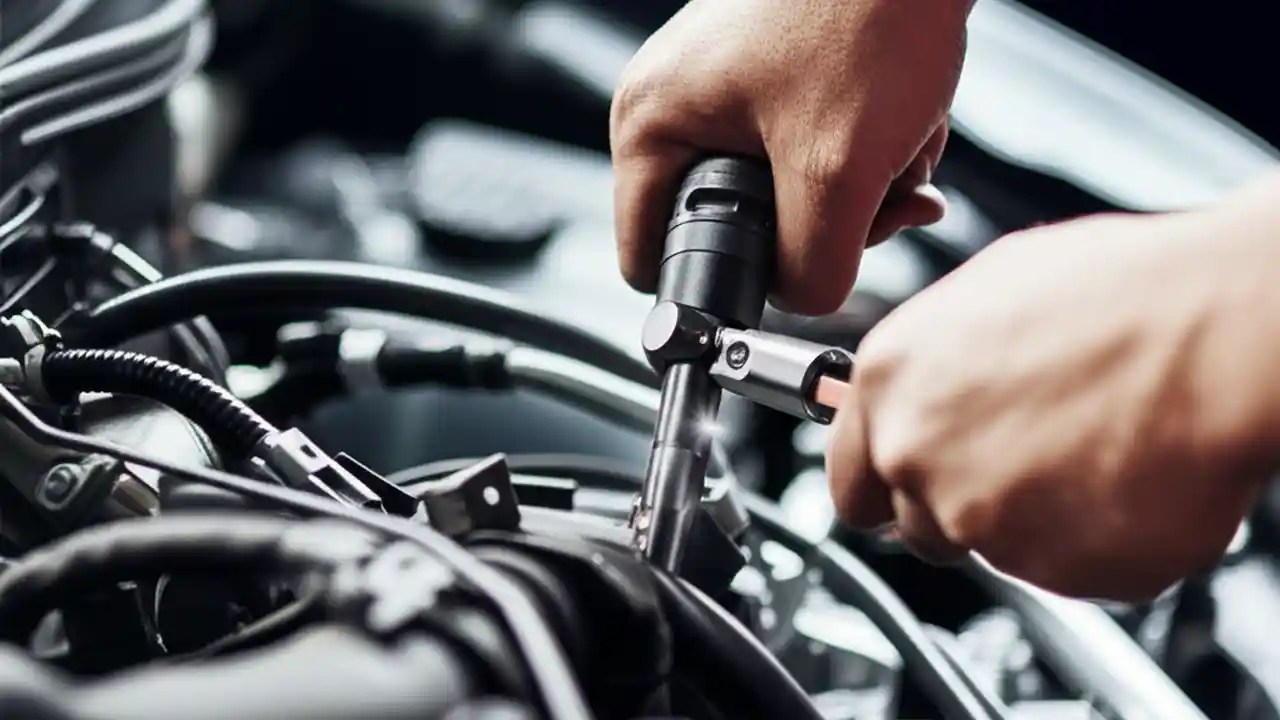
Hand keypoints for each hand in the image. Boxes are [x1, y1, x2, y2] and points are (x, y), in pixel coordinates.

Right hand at [610, 0, 970, 314]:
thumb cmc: (866, 10)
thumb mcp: (836, 170)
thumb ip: (808, 267)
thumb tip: (802, 300)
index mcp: (654, 123)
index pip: (653, 258)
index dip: (723, 284)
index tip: (786, 271)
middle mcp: (680, 102)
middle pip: (741, 228)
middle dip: (823, 226)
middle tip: (874, 201)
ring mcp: (732, 84)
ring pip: (791, 192)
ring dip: (861, 188)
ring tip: (900, 146)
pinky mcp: (782, 71)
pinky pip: (819, 146)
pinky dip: (872, 149)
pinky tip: (908, 123)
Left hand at [825, 209, 1276, 600]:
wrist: (1222, 331)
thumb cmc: (1121, 293)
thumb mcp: (987, 293)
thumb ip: (929, 366)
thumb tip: (920, 390)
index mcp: (888, 384)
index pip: (847, 481)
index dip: (882, 483)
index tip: (903, 482)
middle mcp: (918, 457)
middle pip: (913, 524)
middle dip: (955, 502)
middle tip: (1018, 458)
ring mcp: (983, 521)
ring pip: (990, 546)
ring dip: (1027, 517)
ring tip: (1087, 447)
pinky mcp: (1057, 570)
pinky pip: (1063, 570)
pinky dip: (1091, 539)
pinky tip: (1121, 476)